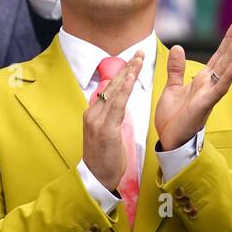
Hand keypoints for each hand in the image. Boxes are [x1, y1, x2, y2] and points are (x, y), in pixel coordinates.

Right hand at [82, 51, 143, 192]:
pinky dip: (125, 90)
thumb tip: (118, 106)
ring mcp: (97, 121)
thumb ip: (110, 118)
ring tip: (139, 60)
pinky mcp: (105, 129)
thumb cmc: (104, 159)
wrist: (96, 179)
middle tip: (139, 52)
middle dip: (126, 68)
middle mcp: (92, 114)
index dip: (121, 74)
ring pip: (114, 91)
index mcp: (92, 114)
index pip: (108, 89)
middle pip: (111, 85)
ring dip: (128, 74)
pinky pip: (117, 105)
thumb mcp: (105, 135)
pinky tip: (132, 79)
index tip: (132, 61)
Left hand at [155, 16, 231, 150]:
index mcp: (202, 79)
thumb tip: (178, 47)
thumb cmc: (174, 116)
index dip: (227, 38)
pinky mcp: (205, 104)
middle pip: (224, 57)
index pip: (218, 55)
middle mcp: (209, 84)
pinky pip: (219, 89)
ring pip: (225, 69)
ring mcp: (209, 94)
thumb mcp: (172, 87)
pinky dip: (227, 76)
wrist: (170, 139)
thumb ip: (176, 69)